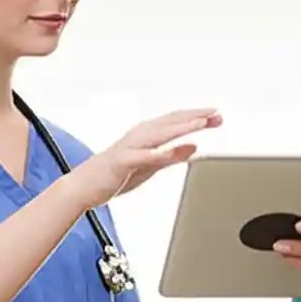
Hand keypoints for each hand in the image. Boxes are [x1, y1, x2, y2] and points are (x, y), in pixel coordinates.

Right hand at [69, 108, 221, 208]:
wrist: (83, 188)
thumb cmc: (114, 175)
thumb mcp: (151, 166)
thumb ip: (172, 156)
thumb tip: (194, 147)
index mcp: (145, 136)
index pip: (175, 122)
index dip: (196, 118)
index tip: (217, 115)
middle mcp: (138, 136)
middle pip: (170, 122)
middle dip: (194, 117)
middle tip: (216, 113)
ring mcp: (129, 147)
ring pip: (159, 133)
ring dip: (180, 127)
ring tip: (200, 123)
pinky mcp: (122, 161)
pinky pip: (142, 156)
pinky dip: (157, 153)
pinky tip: (172, 151)